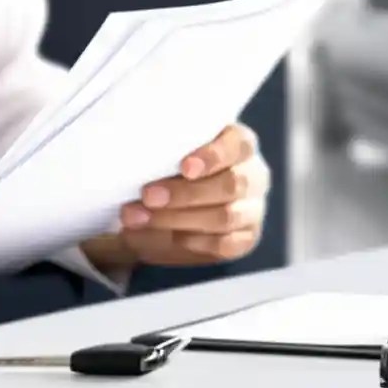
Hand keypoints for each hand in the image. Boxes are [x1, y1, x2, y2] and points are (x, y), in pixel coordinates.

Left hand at [82, 124, 269, 270]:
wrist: (166, 211)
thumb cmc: (169, 172)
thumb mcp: (166, 156)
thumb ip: (162, 154)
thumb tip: (134, 159)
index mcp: (239, 144)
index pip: (238, 145)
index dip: (213, 156)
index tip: (184, 167)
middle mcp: (253, 174)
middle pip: (232, 184)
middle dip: (186, 193)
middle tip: (147, 196)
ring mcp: (253, 208)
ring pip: (226, 216)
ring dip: (179, 219)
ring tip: (140, 218)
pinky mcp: (246, 238)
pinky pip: (225, 244)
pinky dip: (194, 241)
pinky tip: (170, 236)